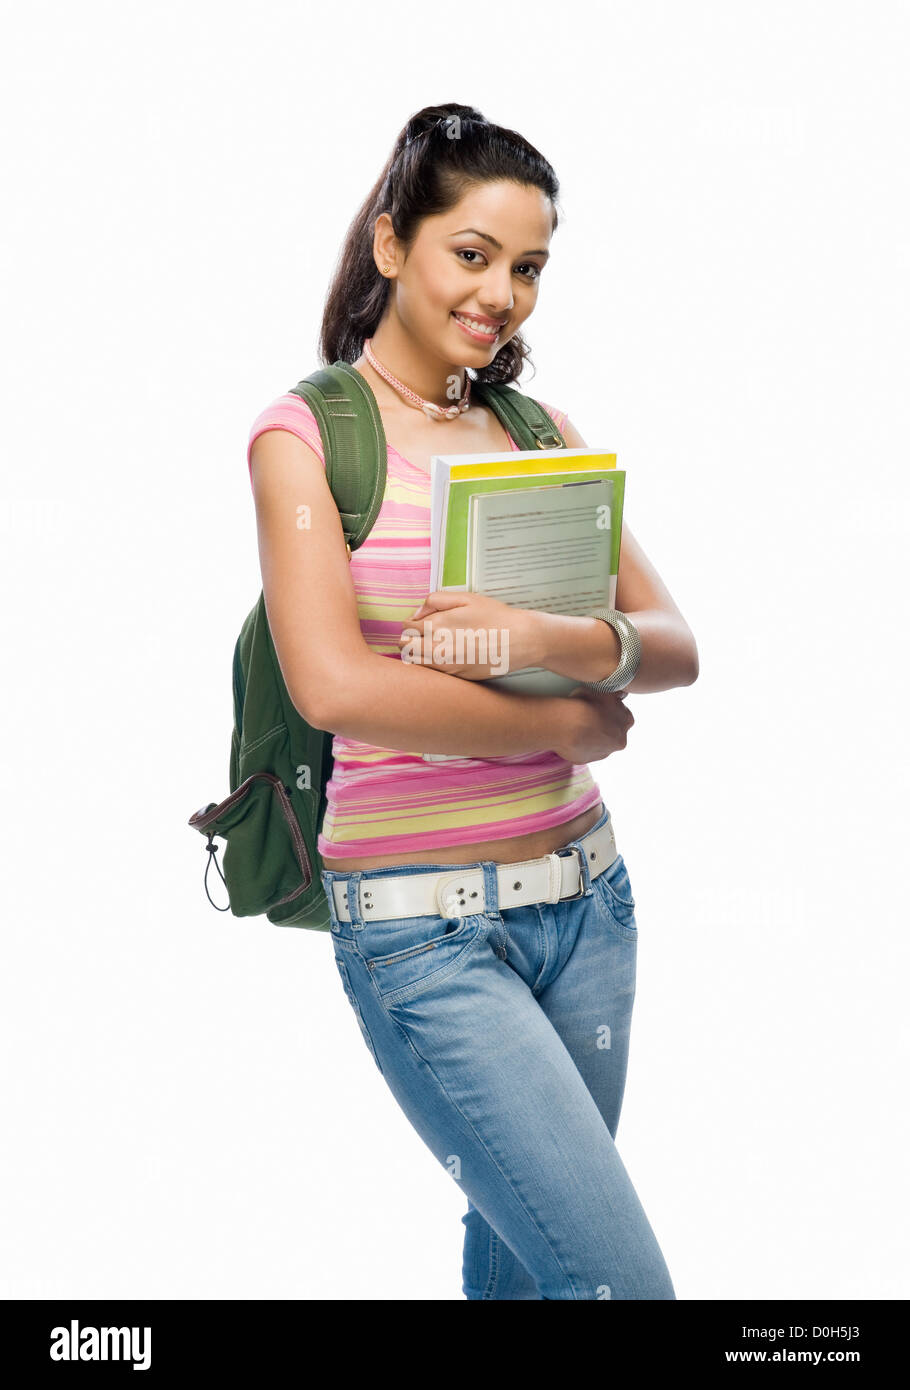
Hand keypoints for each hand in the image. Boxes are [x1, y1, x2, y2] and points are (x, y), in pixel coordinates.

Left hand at [398, 591, 542, 680]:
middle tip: (422, 637)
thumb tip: (416, 613)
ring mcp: (447, 666)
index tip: (420, 624)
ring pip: (416, 664)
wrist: (521, 640)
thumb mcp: (466, 598)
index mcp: (438, 624)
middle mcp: (438, 648)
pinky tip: (446, 658)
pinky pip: (433, 675)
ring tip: (433, 647)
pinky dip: (432, 667)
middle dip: (409, 641)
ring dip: (418, 655)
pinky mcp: (457, 678)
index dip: (411, 624)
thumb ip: (436, 600)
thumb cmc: (496, 616)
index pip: (406, 628)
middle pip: (405, 648)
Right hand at [550, 688, 634, 762]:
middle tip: (589, 718)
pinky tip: (572, 736)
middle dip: (604, 727)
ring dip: (592, 737)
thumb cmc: (585, 706)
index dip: (611, 712)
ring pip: (600, 744)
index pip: (623, 716)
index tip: (601, 709)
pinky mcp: (587, 759)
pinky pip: (584, 751)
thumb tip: (619, 695)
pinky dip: (580, 745)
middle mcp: (619, 740)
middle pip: (614, 733)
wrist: (568, 726)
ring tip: (577, 727)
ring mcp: (604, 752)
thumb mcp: (602, 692)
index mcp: (626, 721)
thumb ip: (613, 695)